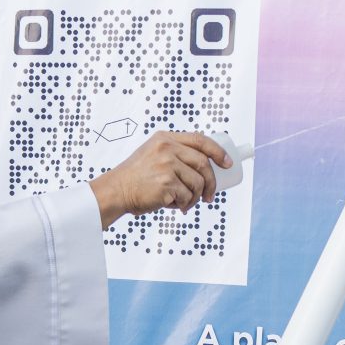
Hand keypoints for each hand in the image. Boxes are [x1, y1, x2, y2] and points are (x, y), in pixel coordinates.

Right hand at [89, 131, 231, 225]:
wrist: (117, 190)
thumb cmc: (137, 177)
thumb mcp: (153, 154)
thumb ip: (174, 152)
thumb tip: (206, 165)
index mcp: (165, 139)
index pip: (199, 139)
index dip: (217, 151)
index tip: (227, 163)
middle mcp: (166, 148)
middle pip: (203, 163)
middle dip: (211, 182)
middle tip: (209, 196)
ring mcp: (166, 165)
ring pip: (197, 183)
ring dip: (195, 197)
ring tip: (185, 203)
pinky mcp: (166, 183)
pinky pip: (187, 196)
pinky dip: (184, 205)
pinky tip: (174, 205)